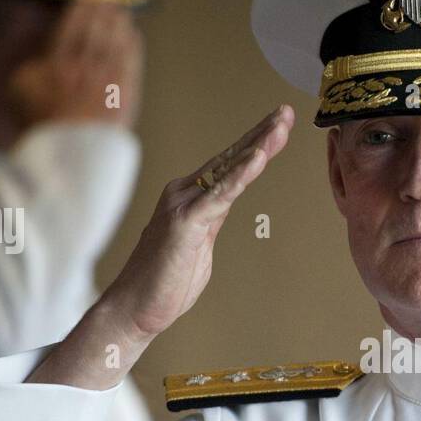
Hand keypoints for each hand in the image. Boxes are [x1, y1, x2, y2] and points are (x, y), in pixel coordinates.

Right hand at [10, 0, 143, 128]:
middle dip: (101, 12)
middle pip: (95, 32)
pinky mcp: (126, 94)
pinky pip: (131, 63)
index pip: (70, 30)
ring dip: (119, 24)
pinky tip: (134, 35)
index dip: (80, 12)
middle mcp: (84, 67)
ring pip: (114, 44)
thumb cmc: (43, 125)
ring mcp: (108, 80)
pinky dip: (133, 46)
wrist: (72, 153)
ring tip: (121, 11)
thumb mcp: (20, 92)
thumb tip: (43, 60)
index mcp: (57, 64)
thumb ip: (31, 68)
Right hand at [27, 104, 294, 389]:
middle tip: (286, 112)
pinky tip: (259, 157)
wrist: (134, 308)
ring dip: (258, 146)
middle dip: (261, 134)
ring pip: (228, 170)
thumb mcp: (198, 246)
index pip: (228, 165)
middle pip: (230, 158)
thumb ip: (211, 222)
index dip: (253, 143)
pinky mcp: (186, 222)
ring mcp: (183, 205)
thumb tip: (223, 207)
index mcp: (190, 198)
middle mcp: (184, 193)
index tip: (278, 125)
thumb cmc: (165, 282)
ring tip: (281, 126)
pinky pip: (220, 195)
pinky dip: (241, 175)